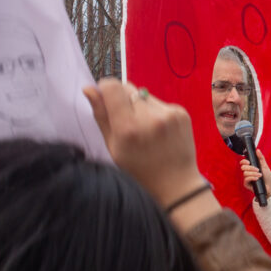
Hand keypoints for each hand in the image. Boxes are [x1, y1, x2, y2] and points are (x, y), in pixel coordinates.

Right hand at [83, 79, 212, 217]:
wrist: (176, 183)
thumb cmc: (138, 169)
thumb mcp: (113, 147)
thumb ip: (101, 116)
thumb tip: (89, 89)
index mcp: (128, 128)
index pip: (112, 87)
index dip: (105, 89)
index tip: (105, 98)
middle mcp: (149, 117)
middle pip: (127, 88)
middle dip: (122, 100)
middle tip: (127, 121)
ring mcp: (168, 114)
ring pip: (144, 95)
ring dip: (140, 106)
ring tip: (145, 129)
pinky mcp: (181, 113)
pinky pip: (160, 103)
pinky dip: (155, 112)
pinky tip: (158, 131)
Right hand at [238, 150, 270, 198]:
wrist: (270, 186)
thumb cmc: (268, 177)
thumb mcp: (265, 166)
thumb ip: (261, 158)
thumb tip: (257, 150)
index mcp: (251, 167)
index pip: (243, 163)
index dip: (244, 161)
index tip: (248, 162)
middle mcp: (248, 172)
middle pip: (243, 167)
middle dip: (250, 168)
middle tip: (258, 169)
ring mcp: (247, 178)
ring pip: (245, 173)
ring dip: (253, 173)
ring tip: (260, 175)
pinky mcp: (247, 184)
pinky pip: (246, 179)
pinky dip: (252, 178)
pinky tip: (257, 179)